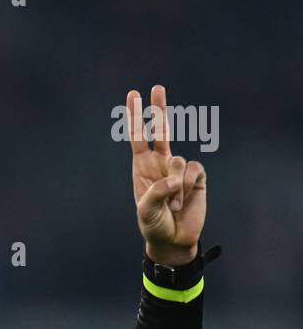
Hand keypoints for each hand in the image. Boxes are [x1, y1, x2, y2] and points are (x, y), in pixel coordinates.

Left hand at [126, 85, 206, 265]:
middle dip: (158, 109)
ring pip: (178, 161)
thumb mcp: (147, 211)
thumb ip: (157, 192)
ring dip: (175, 187)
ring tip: (173, 206)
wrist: (174, 241)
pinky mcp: (196, 177)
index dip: (135, 118)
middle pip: (160, 130)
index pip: (138, 138)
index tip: (133, 96)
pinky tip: (185, 200)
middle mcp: (160, 164)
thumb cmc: (155, 226)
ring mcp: (179, 169)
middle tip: (157, 87)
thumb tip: (175, 177)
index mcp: (142, 168)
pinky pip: (193, 171)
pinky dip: (188, 188)